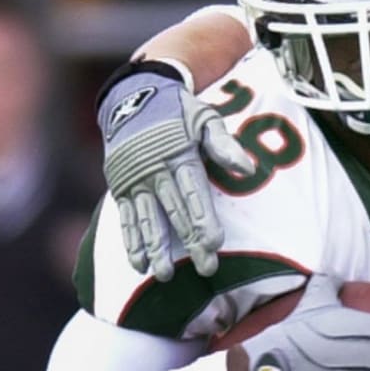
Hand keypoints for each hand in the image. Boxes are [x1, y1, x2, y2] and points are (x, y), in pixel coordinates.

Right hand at [98, 66, 252, 280]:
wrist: (135, 95)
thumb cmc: (180, 111)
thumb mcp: (205, 117)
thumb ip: (223, 144)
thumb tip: (248, 168)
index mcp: (179, 155)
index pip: (194, 193)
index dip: (203, 219)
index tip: (215, 243)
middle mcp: (155, 171)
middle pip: (174, 212)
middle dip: (190, 242)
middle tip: (206, 268)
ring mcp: (135, 180)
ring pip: (147, 220)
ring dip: (155, 248)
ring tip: (164, 275)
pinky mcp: (121, 187)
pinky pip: (126, 218)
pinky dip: (131, 240)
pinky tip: (138, 264)